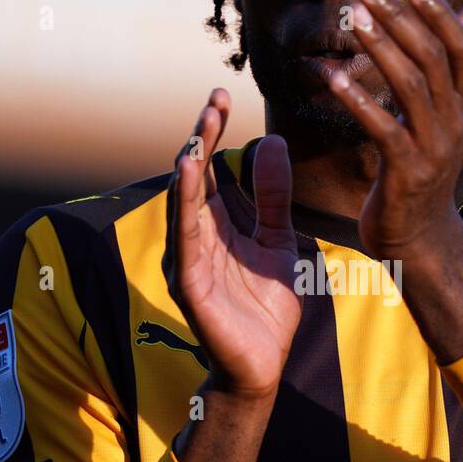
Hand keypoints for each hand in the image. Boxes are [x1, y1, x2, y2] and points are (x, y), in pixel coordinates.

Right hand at [162, 89, 302, 398]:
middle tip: (214, 100)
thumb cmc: (265, 307)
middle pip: (195, 178)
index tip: (222, 95)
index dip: (215, 133)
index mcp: (217, 225)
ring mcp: (188, 259)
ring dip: (191, 164)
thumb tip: (272, 143)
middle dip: (202, 138)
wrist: (263, 366)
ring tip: (200, 128)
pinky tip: (188, 173)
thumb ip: (273, 197)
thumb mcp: (278, 240)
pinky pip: (185, 238)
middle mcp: (196, 236)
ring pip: (185, 203)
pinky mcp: (188, 283)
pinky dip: (184, 205)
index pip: (211, 170)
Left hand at [323, 0, 462, 263]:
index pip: (461, 49)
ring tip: (354, 19)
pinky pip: (384, 128)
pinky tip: (333, 76)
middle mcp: (456, 121)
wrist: (420, 237)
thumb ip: (453, 64)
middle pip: (434, 58)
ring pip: (412, 86)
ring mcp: (434, 147)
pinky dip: (358, 100)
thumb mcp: (445, 114)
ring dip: (381, 48)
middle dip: (402, 20)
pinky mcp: (408, 172)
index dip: (441, 16)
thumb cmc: (423, 169)